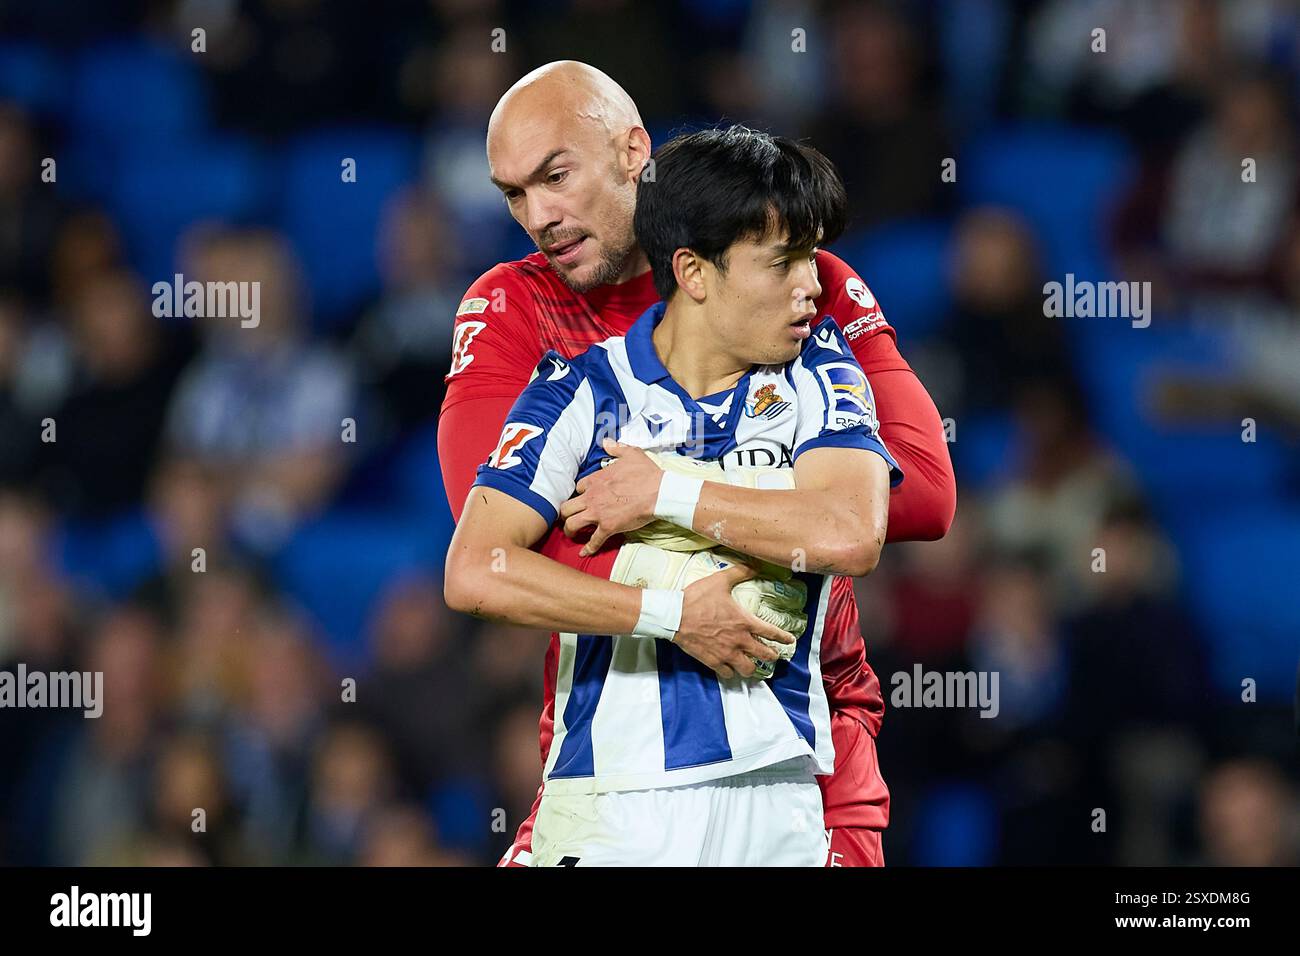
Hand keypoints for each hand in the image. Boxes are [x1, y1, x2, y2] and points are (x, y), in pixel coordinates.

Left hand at [560, 438, 662, 555]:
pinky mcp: (608, 527)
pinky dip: (588, 548)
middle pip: (566, 507)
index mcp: (596, 480)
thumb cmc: (646, 473)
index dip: (579, 493)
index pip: (578, 487)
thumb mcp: (631, 453)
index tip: (582, 497)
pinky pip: (593, 541)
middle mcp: (592, 497)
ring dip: (569, 530)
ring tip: (571, 534)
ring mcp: (598, 513)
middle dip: (564, 514)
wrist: (659, 491)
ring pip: (572, 524)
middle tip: (567, 518)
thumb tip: (607, 442)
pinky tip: (583, 553)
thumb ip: (616, 448)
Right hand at [673, 563, 796, 679]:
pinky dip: (731, 673)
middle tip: (774, 655)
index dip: (783, 638)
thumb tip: (756, 564)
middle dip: (772, 656)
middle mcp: (739, 641)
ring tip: (754, 666)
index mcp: (744, 622)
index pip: (771, 632)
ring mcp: (726, 653)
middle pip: (764, 655)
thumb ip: (740, 572)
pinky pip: (727, 674)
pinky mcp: (712, 661)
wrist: (674, 616)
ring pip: (748, 669)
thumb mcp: (720, 580)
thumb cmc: (697, 598)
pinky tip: (731, 670)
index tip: (790, 640)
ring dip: (753, 668)